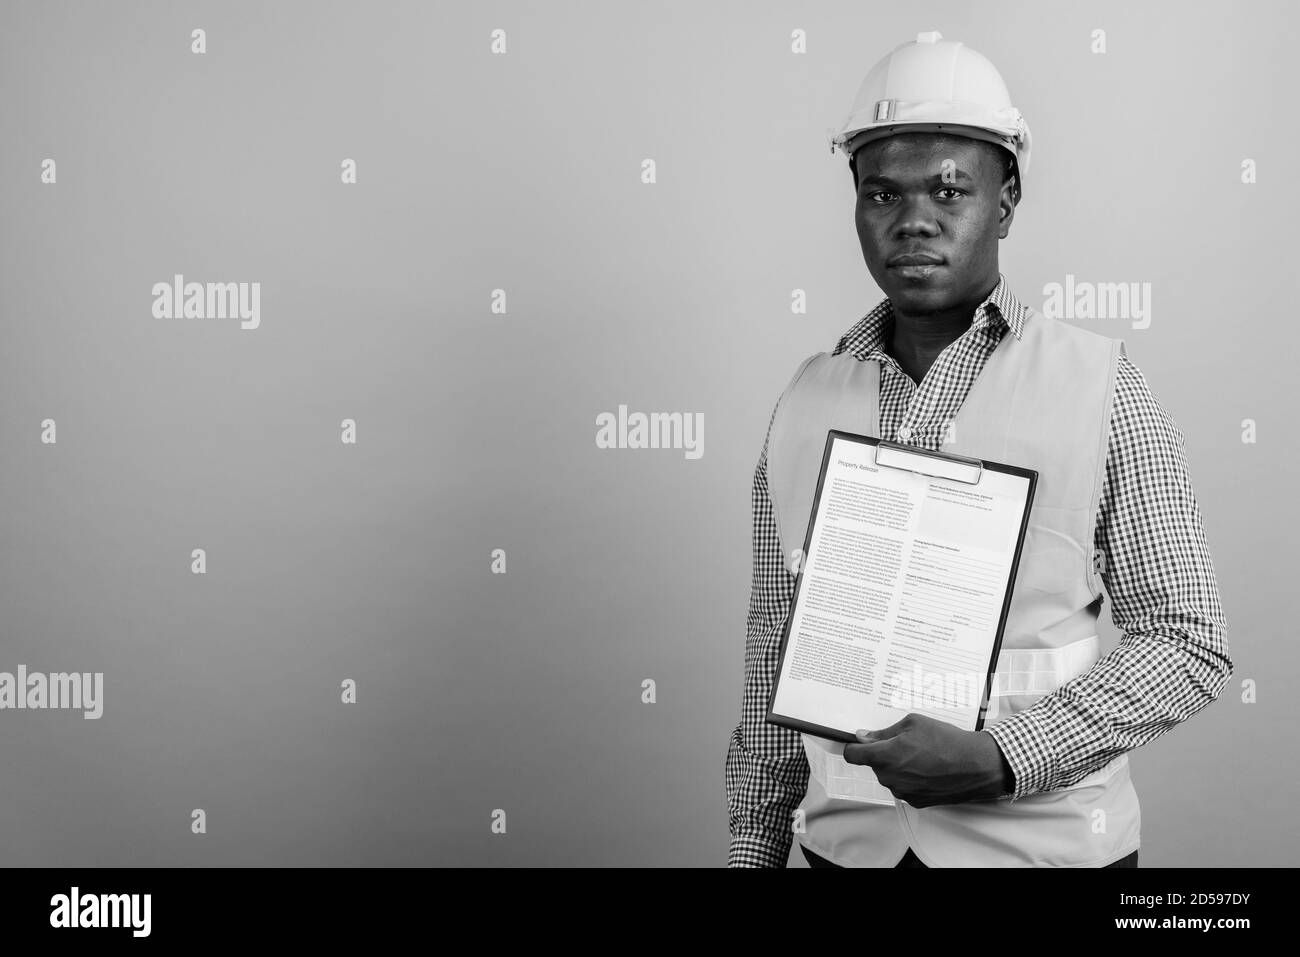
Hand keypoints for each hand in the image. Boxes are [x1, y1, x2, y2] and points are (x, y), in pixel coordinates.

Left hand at [842, 714, 1011, 807]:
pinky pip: (905, 786)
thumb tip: (864, 737)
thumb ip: (884, 732)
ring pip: (890, 776)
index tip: (857, 741)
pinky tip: (929, 768)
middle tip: (905, 742)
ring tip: (922, 754)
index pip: (852, 755)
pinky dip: (911, 778)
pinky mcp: (917, 802)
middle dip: (883, 752)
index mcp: (884, 757)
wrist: (976, 765)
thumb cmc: (946, 740)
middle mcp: (889, 778)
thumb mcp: (913, 723)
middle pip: (874, 764)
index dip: (852, 746)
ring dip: (898, 766)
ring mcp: (903, 792)